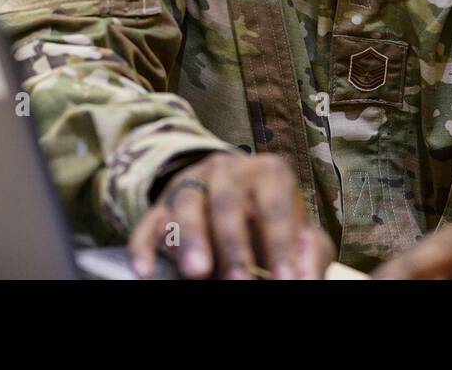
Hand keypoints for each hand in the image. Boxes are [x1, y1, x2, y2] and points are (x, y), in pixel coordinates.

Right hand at [128, 152, 334, 279]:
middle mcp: (227, 170)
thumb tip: (305, 276)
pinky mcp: (159, 206)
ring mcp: (189, 185)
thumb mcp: (297, 231)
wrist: (229, 195)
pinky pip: (147, 223)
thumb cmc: (269, 220)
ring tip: (196, 273)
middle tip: (238, 280)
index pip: (275, 207)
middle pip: (227, 201)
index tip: (285, 279)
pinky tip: (144, 271)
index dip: (280, 244)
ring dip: (190, 239)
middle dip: (232, 244)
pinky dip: (143, 246)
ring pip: (186, 205)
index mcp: (268, 173)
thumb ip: (307, 253)